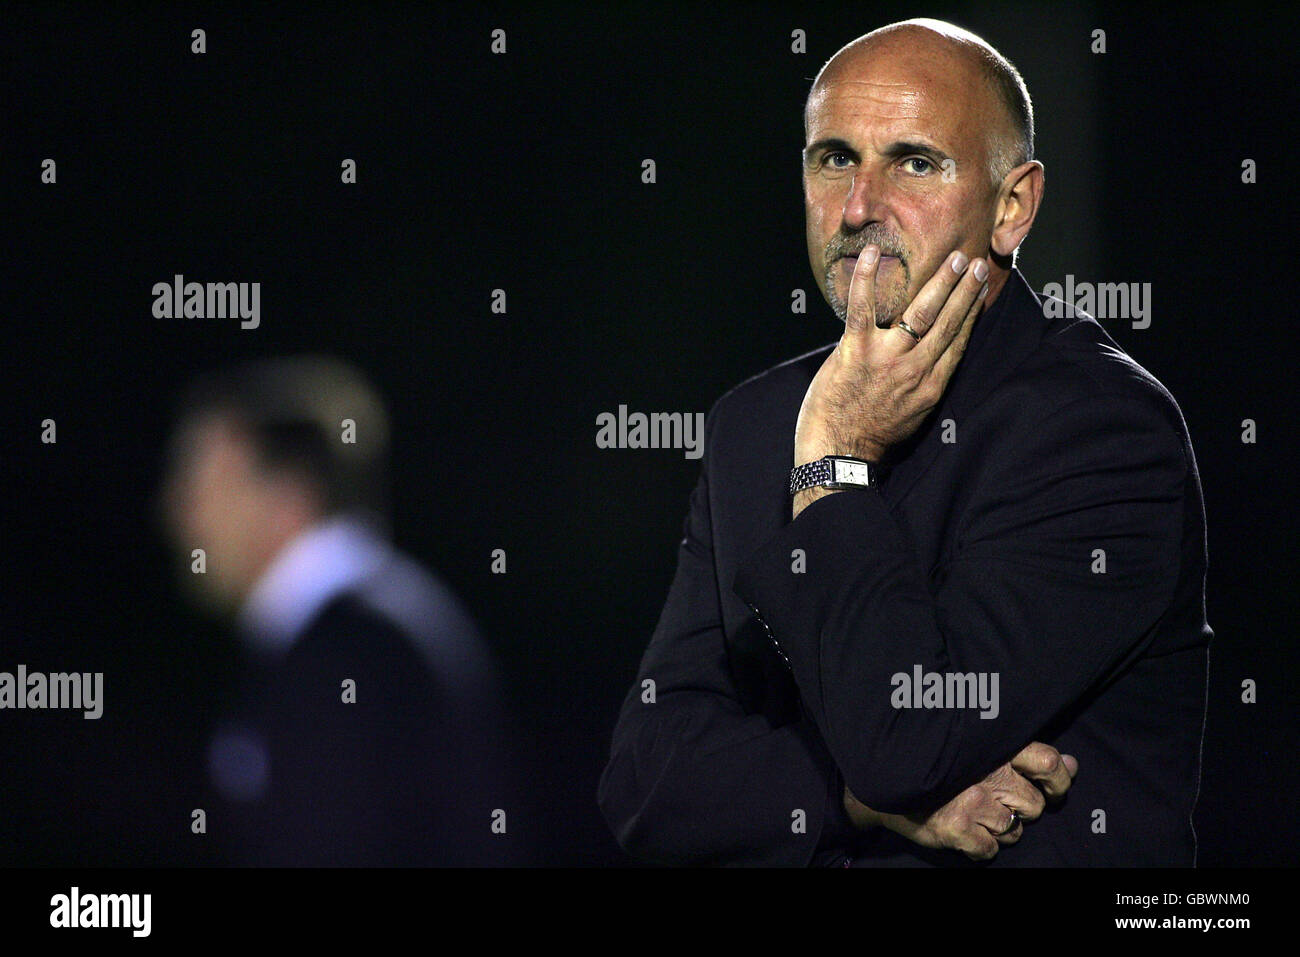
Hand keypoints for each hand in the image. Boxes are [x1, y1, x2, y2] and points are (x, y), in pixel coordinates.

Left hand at [793, 245, 989, 472]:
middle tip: (974, 262)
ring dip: (941, 282)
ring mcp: (887, 358)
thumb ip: (924, 381)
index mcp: (931, 384)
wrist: (839, 452)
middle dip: (965, 289)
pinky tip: (871, 253)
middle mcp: (916, 369)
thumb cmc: (872, 434)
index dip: (971, 311)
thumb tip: (932, 356)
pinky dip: (865, 278)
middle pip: (948, 321)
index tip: (980, 289)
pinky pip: (863, 308)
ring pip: (921, 312)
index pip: (958, 339)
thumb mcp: (913, 412)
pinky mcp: (856, 352)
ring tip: (954, 259)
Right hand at [843, 741, 1078, 861]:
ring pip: (1014, 831)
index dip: (1058, 779)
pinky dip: (980, 846)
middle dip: (1020, 810)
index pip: (1047, 761)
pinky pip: (990, 850)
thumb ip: (1027, 756)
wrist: (883, 779)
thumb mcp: (982, 750)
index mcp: (994, 746)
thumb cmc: (937, 760)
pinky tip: (964, 831)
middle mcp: (987, 772)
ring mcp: (971, 801)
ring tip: (975, 815)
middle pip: (1034, 805)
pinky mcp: (956, 828)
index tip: (1053, 788)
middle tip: (996, 802)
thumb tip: (1071, 764)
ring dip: (1000, 830)